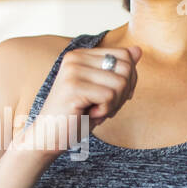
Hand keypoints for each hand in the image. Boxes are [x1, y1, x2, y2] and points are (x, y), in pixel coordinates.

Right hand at [25, 45, 141, 155]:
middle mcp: (75, 57)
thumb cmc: (77, 116)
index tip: (112, 96)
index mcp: (81, 54)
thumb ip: (118, 69)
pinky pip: (109, 96)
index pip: (124, 56)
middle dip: (124, 93)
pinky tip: (90, 114)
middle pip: (126, 67)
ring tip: (96, 111)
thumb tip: (138, 50)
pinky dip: (105, 111)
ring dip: (115, 104)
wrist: (48, 137)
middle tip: (105, 106)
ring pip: (120, 82)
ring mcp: (73, 71)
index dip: (129, 79)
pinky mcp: (73, 87)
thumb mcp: (102, 90)